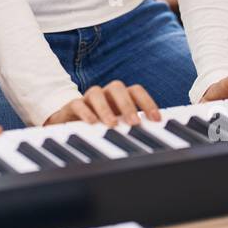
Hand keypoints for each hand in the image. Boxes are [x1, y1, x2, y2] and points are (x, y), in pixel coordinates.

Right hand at [44, 81, 161, 126]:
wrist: (70, 125)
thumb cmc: (101, 126)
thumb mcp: (119, 127)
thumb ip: (133, 128)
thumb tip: (153, 139)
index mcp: (120, 97)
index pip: (135, 91)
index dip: (148, 102)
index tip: (156, 119)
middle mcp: (105, 94)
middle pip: (117, 87)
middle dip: (127, 104)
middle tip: (134, 123)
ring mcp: (88, 99)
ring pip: (96, 92)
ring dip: (105, 108)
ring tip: (112, 124)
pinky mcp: (72, 106)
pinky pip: (78, 103)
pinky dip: (85, 112)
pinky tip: (92, 123)